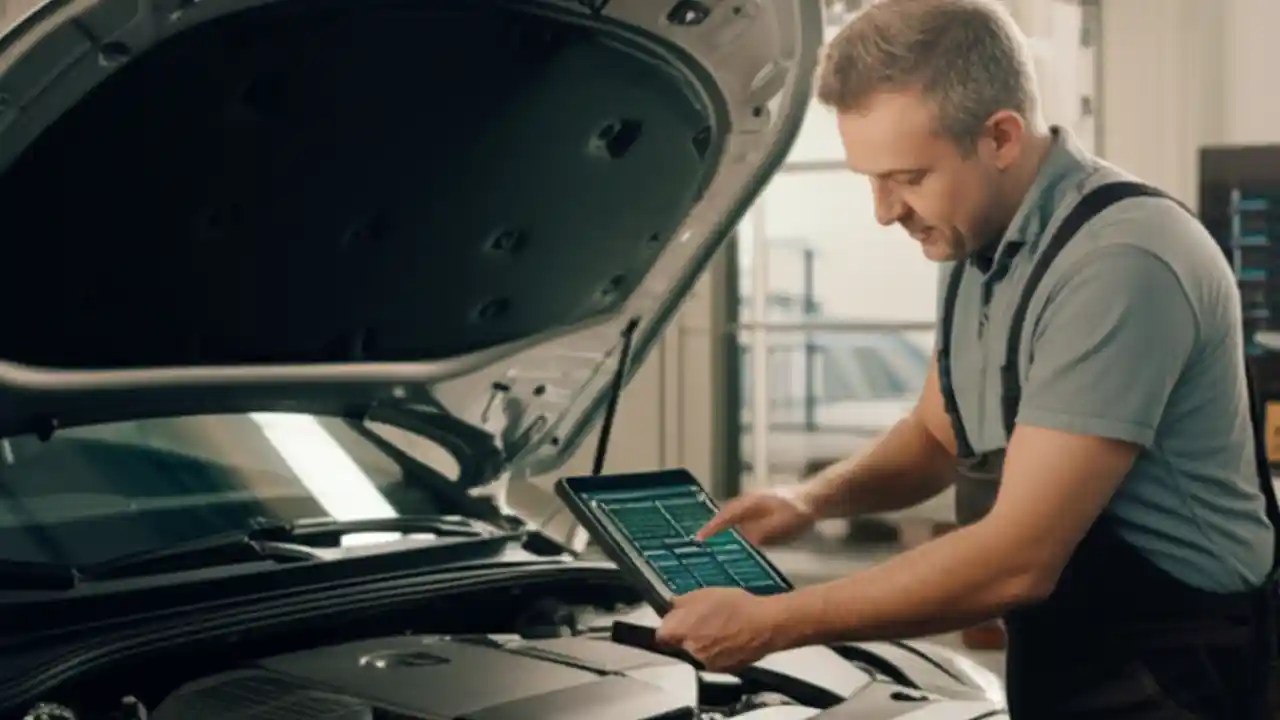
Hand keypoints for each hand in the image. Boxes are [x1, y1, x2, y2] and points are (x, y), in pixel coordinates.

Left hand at [655, 587, 788, 670]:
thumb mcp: (704, 593)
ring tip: (721, 629)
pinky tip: (731, 639)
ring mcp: (706, 664)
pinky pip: (713, 661)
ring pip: (697, 654)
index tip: (676, 621)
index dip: (669, 627)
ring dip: (703, 644)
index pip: (661, 636)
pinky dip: (718, 652)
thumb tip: (671, 606)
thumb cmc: (735, 605)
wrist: (765, 624)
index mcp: (680, 631)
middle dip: (687, 635)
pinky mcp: (723, 671)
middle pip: (679, 645)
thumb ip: (681, 602)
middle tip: (703, 622)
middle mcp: (689, 652)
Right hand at [696, 489, 815, 545]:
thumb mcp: (781, 527)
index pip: (724, 516)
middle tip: (701, 541)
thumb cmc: (800, 512)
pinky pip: (746, 519)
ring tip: (716, 543)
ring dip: (725, 528)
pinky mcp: (765, 507)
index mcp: (750, 503)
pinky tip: (741, 540)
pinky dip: (738, 528)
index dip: (711, 528)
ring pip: (735, 516)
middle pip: (726, 515)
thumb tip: (744, 541)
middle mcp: (750, 500)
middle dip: (714, 527)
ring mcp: (757, 502)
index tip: (698, 539)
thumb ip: (761, 534)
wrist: (818, 498)